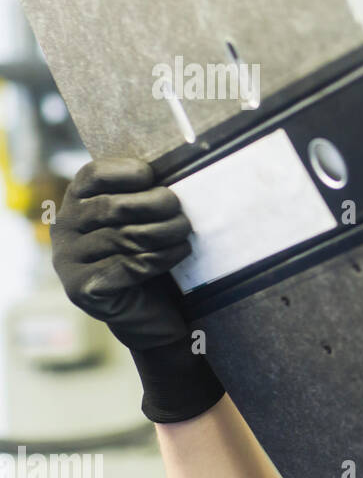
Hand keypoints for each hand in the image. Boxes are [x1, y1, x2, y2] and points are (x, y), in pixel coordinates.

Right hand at [51, 158, 192, 349]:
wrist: (150, 311)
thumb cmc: (151, 255)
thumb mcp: (144, 217)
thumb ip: (145, 193)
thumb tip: (176, 166)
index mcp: (76, 202)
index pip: (93, 175)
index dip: (127, 172)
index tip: (155, 178)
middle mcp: (63, 229)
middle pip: (112, 206)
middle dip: (157, 204)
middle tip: (182, 212)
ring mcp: (67, 261)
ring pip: (125, 237)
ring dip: (166, 232)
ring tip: (185, 232)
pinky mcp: (82, 289)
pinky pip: (130, 266)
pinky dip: (162, 257)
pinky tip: (179, 252)